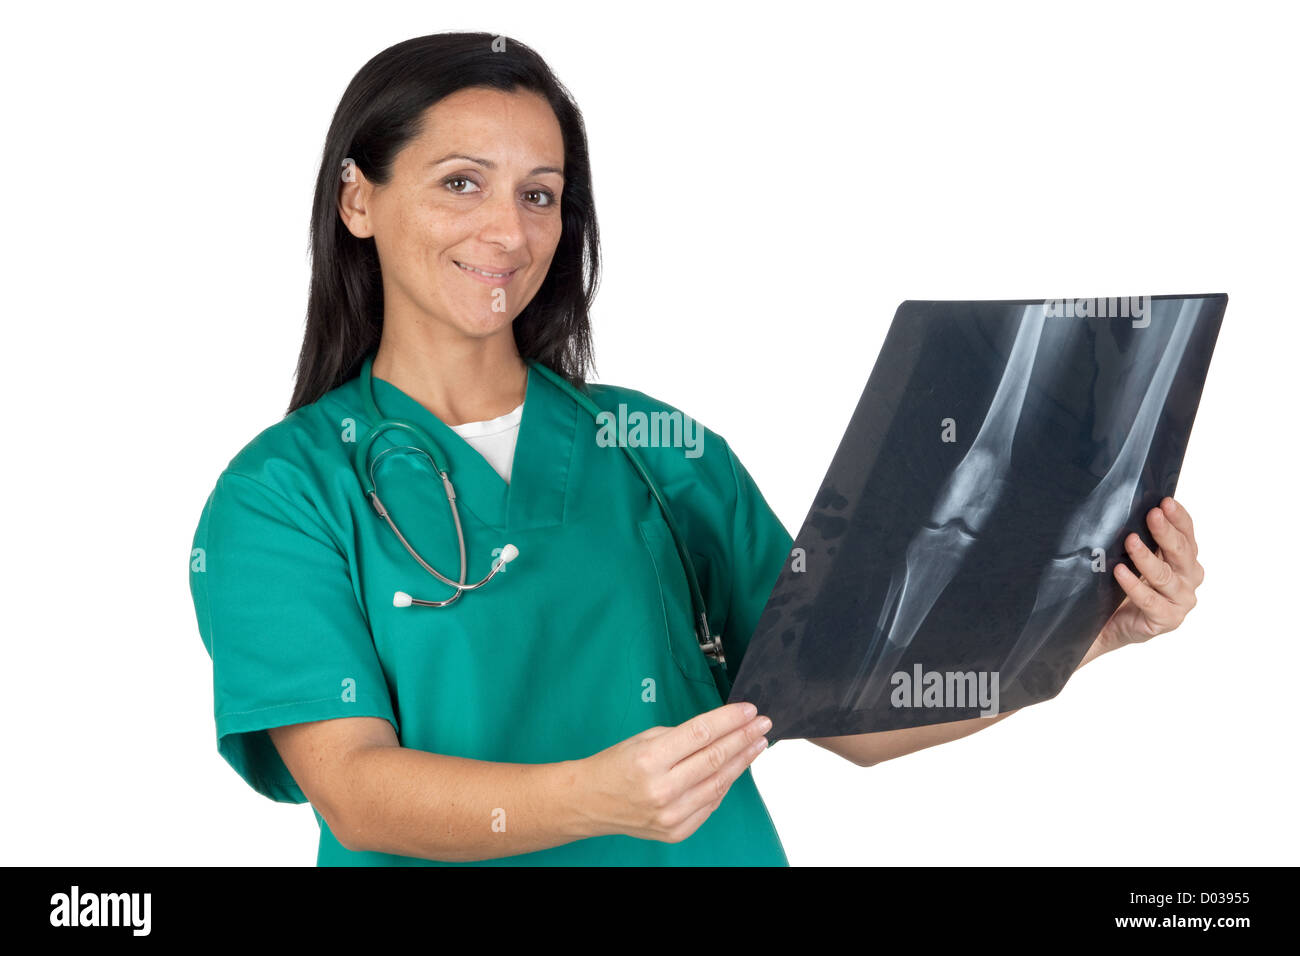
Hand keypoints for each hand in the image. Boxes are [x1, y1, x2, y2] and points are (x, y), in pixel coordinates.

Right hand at [574, 702, 771, 843]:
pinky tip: (735, 768)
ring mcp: (671, 814)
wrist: (589, 802)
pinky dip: (725, 785)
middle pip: (716, 758)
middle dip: (743, 738)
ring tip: (757, 745)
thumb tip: (719, 730)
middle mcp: (662, 789)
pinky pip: (710, 805)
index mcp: (651, 760)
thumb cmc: (615, 766)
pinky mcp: (676, 831)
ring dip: (742, 761)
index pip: (701, 734)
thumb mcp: (643, 739)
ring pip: (719, 783)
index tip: (748, 711)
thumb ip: (681, 737)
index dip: (729, 720)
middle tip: (762, 724)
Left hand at [1095, 496, 1203, 653]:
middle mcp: (1189, 579)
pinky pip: (1149, 601)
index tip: (1165, 501)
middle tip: (1152, 515)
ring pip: (1165, 576)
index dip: (1178, 518)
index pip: (1187, 534)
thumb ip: (1142, 537)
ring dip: (1147, 557)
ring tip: (1130, 541)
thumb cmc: (1124, 584)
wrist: (1109, 622)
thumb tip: (1130, 507)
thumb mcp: (1135, 557)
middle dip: (1166, 532)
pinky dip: (1134, 585)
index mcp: (1186, 560)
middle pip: (1181, 553)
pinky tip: (1120, 571)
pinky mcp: (1167, 619)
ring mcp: (1180, 601)